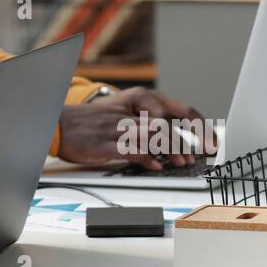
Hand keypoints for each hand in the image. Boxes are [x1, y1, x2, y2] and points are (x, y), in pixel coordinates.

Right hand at [57, 87, 203, 169]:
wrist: (57, 124)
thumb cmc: (90, 123)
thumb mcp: (120, 113)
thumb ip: (144, 123)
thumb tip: (172, 141)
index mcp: (134, 100)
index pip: (173, 108)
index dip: (195, 124)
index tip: (210, 140)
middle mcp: (127, 112)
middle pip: (165, 123)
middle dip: (183, 142)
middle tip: (193, 157)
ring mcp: (115, 127)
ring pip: (152, 134)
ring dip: (170, 150)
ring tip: (180, 163)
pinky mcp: (103, 144)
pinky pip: (130, 149)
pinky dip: (146, 158)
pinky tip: (155, 166)